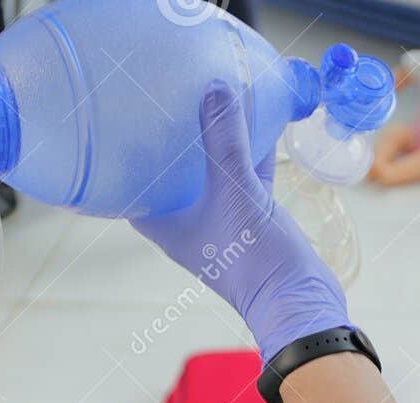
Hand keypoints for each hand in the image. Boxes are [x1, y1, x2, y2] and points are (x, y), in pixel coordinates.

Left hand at [132, 81, 349, 362]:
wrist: (298, 299)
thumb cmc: (253, 258)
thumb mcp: (235, 190)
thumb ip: (224, 139)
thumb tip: (213, 86)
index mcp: (164, 224)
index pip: (128, 186)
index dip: (122, 154)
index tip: (121, 119)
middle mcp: (186, 221)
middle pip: (168, 172)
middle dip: (169, 137)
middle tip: (164, 95)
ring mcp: (219, 218)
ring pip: (209, 169)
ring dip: (210, 139)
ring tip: (207, 96)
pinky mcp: (251, 215)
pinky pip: (243, 172)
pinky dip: (248, 149)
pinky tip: (257, 118)